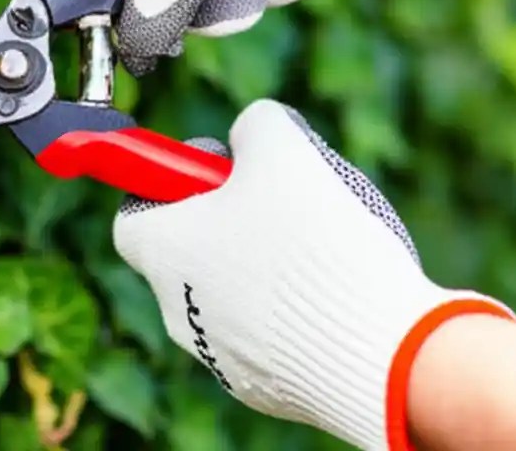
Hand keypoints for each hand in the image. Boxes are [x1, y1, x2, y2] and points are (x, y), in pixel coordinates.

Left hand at [113, 100, 513, 449]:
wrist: (381, 357)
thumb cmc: (317, 248)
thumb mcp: (285, 151)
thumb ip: (256, 126)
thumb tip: (250, 133)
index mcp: (165, 253)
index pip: (135, 211)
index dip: (170, 179)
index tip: (218, 165)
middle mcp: (177, 311)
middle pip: (189, 249)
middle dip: (231, 218)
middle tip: (285, 202)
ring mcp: (219, 357)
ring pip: (232, 292)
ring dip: (267, 265)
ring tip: (327, 250)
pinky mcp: (264, 389)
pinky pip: (270, 335)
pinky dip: (297, 310)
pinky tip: (343, 295)